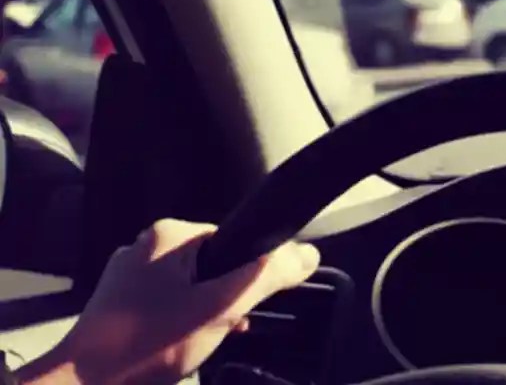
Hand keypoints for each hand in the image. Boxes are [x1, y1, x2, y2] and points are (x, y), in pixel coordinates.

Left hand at [18, 219, 319, 384]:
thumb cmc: (144, 348)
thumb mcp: (220, 310)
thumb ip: (267, 278)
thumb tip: (307, 254)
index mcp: (168, 235)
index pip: (232, 241)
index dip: (247, 276)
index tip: (242, 307)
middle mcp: (143, 248)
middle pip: (212, 266)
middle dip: (224, 300)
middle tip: (218, 329)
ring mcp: (126, 278)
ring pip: (189, 288)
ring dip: (203, 315)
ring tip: (194, 344)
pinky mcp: (117, 306)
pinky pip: (165, 306)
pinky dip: (179, 325)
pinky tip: (177, 350)